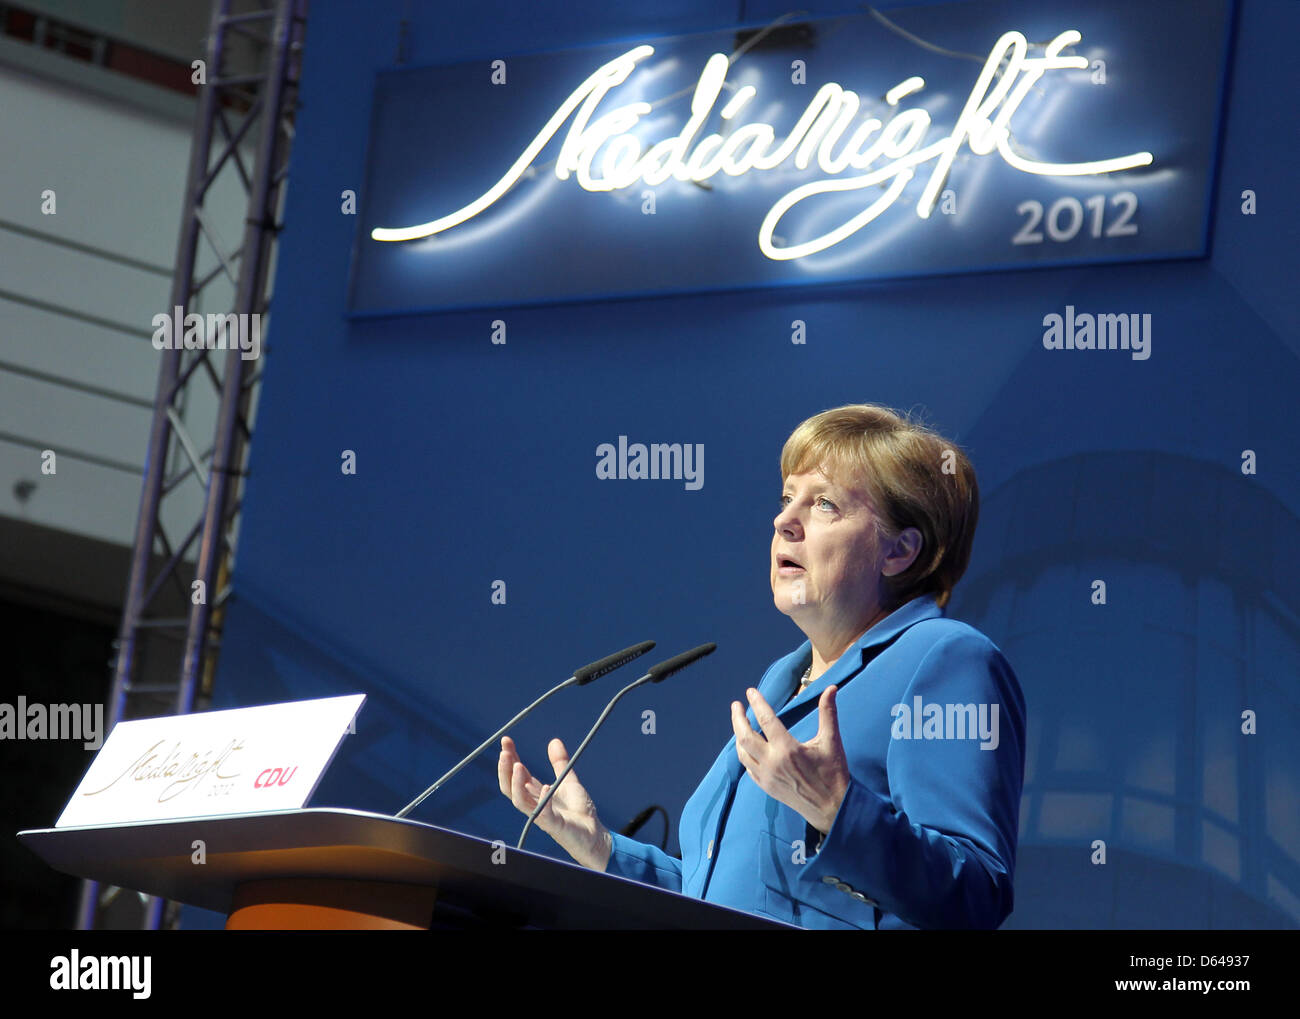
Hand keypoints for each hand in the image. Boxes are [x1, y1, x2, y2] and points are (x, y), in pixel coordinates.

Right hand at [498, 735, 611, 870]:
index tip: (506, 740)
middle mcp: (534, 805)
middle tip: (504, 751)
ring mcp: (542, 816)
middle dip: (505, 769)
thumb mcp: (568, 781)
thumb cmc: (579, 812)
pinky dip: (544, 799)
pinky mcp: (555, 826)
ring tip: (517, 765)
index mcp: (536, 794)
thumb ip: (560, 763)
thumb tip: (554, 741)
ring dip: (516, 783)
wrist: (595, 835)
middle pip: (510, 788)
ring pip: (520, 801)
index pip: (516, 775)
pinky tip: (546, 786)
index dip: (510, 758)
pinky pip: (545, 814)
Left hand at [731, 685, 849, 834]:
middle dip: (738, 719)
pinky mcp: (766, 787)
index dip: (757, 703)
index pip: (766, 720)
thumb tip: (831, 688)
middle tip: (736, 705)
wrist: (832, 809)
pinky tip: (747, 747)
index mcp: (788, 749)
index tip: (750, 692)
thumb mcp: (831, 741)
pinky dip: (744, 754)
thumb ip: (828, 713)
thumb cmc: (833, 774)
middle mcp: (772, 762)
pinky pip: (748, 767)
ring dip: (738, 736)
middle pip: (744, 737)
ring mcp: (766, 776)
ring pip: (742, 753)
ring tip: (740, 723)